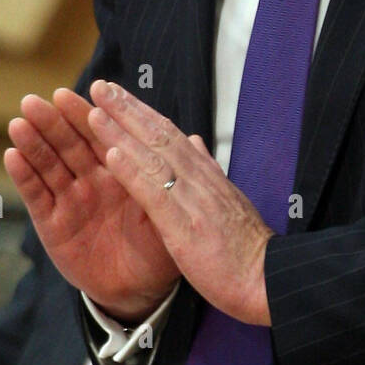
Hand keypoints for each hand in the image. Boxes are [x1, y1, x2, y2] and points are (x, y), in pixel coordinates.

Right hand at [4, 87, 180, 321]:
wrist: (142, 290)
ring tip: (20, 122)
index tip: (83, 90)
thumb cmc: (157, 247)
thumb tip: (194, 138)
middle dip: (53, 121)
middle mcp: (92, 178)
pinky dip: (24, 176)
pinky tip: (12, 155)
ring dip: (33, 143)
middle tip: (35, 100)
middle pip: (70, 143)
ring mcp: (71, 198)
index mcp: (121, 170)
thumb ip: (168, 178)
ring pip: (49, 164)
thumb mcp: (168, 213)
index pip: (104, 135)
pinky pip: (37, 196)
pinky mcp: (52, 224)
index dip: (93, 114)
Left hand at [87, 80, 273, 325]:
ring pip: (153, 156)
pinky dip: (131, 170)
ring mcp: (193, 200)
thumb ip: (208, 170)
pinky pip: (154, 192)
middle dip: (128, 109)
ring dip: (121, 132)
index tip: (119, 95)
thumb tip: (193, 140)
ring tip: (95, 111)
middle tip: (101, 86)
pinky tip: (110, 154)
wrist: (269, 278)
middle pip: (160, 135)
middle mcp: (200, 179)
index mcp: (208, 176)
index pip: (171, 134)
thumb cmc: (248, 249)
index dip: (143, 112)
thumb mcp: (229, 202)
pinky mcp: (184, 226)